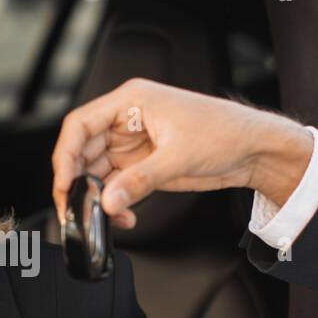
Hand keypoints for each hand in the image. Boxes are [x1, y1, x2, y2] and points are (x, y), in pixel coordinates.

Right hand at [51, 78, 313, 228]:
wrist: (254, 149)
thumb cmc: (225, 133)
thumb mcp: (179, 157)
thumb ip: (139, 181)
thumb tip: (107, 201)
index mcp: (131, 101)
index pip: (80, 124)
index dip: (65, 155)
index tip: (64, 183)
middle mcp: (126, 120)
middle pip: (82, 150)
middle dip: (77, 182)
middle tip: (77, 209)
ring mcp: (132, 144)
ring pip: (95, 171)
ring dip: (95, 197)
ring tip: (105, 217)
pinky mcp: (142, 164)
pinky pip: (114, 185)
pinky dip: (113, 202)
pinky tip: (122, 215)